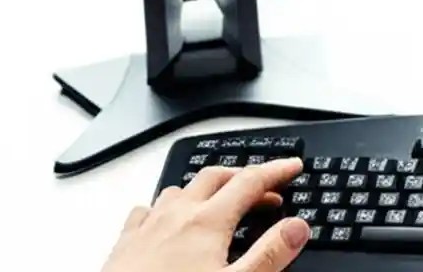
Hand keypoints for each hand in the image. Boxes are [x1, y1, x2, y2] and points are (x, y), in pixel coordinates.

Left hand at [102, 158, 310, 271]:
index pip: (250, 183)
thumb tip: (296, 228)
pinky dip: (165, 207)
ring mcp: (147, 227)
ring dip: (205, 188)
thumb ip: (268, 255)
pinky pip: (146, 210)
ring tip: (220, 200)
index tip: (293, 167)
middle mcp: (176, 215)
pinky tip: (165, 219)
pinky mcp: (125, 244)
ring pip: (180, 189)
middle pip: (216, 177)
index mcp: (207, 223)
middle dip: (243, 176)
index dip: (276, 172)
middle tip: (266, 188)